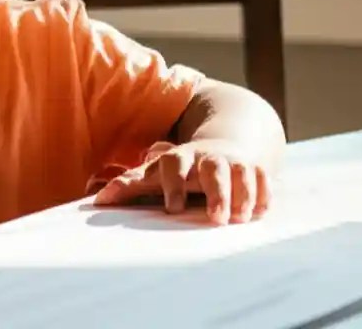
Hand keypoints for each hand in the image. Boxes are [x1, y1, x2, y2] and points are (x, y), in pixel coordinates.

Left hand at [92, 140, 272, 224]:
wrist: (225, 142)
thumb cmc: (183, 168)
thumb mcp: (157, 173)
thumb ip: (130, 186)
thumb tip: (97, 201)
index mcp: (181, 158)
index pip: (174, 164)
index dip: (173, 184)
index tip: (172, 209)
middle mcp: (209, 157)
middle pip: (213, 170)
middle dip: (216, 192)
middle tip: (215, 220)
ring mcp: (235, 161)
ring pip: (242, 174)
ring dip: (243, 196)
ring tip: (240, 219)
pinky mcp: (257, 169)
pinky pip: (265, 179)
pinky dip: (264, 194)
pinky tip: (262, 212)